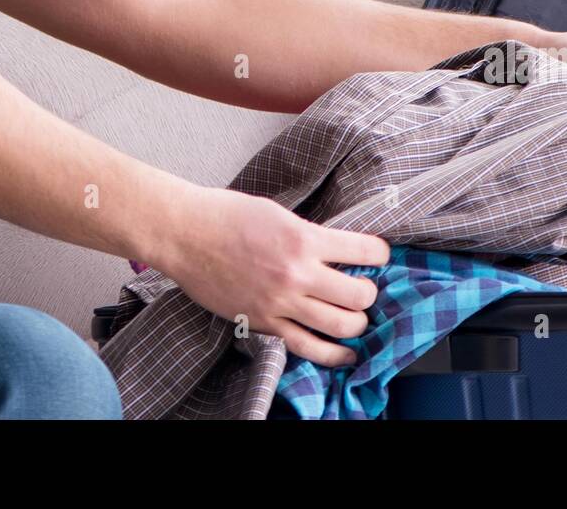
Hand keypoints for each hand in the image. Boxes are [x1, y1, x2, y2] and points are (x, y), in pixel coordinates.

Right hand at [156, 187, 389, 366]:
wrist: (186, 234)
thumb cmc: (226, 215)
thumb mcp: (278, 213)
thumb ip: (307, 233)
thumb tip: (333, 248)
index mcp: (303, 238)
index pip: (363, 251)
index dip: (380, 253)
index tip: (380, 255)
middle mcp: (296, 273)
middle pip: (358, 296)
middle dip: (369, 292)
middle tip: (364, 287)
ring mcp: (280, 302)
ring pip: (341, 325)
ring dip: (357, 321)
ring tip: (355, 316)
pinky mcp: (263, 322)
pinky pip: (307, 347)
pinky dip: (333, 354)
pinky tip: (347, 354)